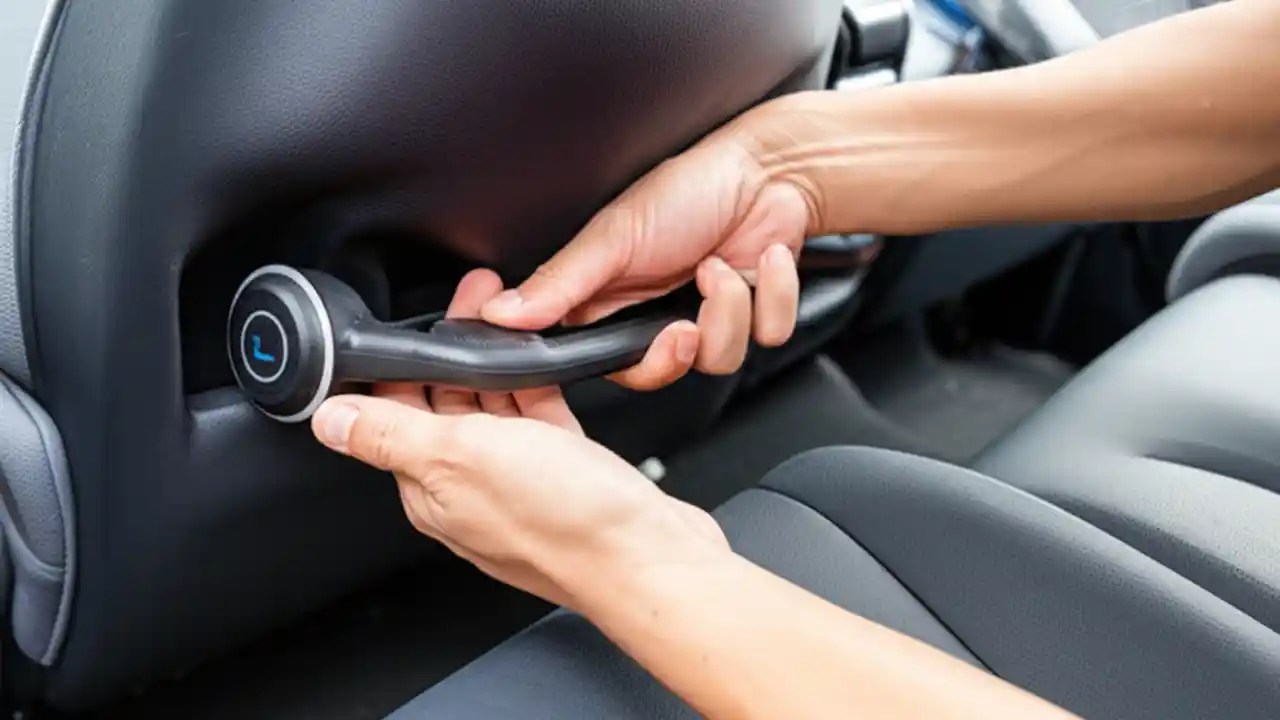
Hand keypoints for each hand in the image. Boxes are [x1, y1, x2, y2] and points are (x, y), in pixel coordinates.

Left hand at [311, 269, 728, 608]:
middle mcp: (471, 487)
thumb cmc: (565, 522)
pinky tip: (544, 365)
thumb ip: (391, 435)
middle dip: (452, 351)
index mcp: (432, 488)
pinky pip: (539, 420)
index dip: (403, 362)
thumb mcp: (461, 457)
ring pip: (494, 409)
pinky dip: (536, 388)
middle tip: (473, 303)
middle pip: (445, 406)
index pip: (395, 414)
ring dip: (496, 363)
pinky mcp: (564, 474)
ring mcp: (520, 481)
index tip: (419, 320)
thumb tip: (327, 421)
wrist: (648, 557)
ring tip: (510, 321)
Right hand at [480, 136, 812, 389]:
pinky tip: (765, 258)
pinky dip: (771, 294)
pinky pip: (767, 335)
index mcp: (610, 300)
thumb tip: (499, 313)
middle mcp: (654, 314)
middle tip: (684, 324)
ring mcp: (706, 316)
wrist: (768, 169)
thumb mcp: (613, 237)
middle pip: (659, 373)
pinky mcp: (755, 314)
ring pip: (717, 360)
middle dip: (677, 350)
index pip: (599, 360)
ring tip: (721, 264)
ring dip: (729, 307)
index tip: (633, 343)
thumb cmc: (686, 188)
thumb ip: (558, 283)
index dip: (618, 364)